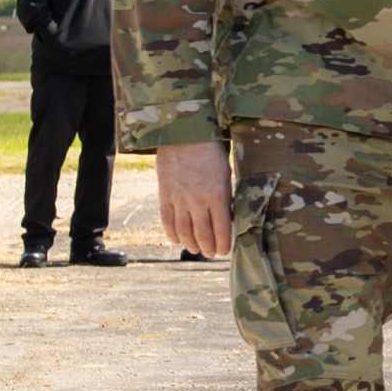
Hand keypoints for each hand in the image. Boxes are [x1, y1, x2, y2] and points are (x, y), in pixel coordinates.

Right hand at [156, 140, 232, 257]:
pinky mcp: (164, 194)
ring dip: (190, 244)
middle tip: (210, 254)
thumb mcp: (226, 175)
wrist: (186, 136)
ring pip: (184, 231)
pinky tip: (177, 240)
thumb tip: (227, 219)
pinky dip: (172, 233)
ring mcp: (179, 199)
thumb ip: (226, 198)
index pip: (221, 230)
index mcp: (218, 196)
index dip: (222, 244)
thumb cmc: (212, 154)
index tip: (224, 251)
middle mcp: (198, 201)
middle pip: (202, 234)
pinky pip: (167, 220)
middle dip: (208, 248)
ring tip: (195, 250)